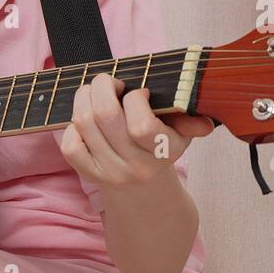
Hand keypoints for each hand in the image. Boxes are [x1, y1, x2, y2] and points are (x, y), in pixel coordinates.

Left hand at [59, 73, 214, 191]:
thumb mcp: (181, 135)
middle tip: (108, 81)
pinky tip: (85, 121)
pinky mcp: (89, 174)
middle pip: (104, 115)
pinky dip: (72, 126)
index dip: (134, 98)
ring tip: (93, 92)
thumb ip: (191, 122)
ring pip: (83, 123)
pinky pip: (69, 146)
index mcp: (163, 151)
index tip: (139, 92)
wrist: (143, 191)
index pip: (140, 124)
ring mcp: (110, 171)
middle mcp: (135, 165)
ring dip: (84, 97)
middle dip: (102, 85)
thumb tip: (204, 123)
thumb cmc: (160, 148)